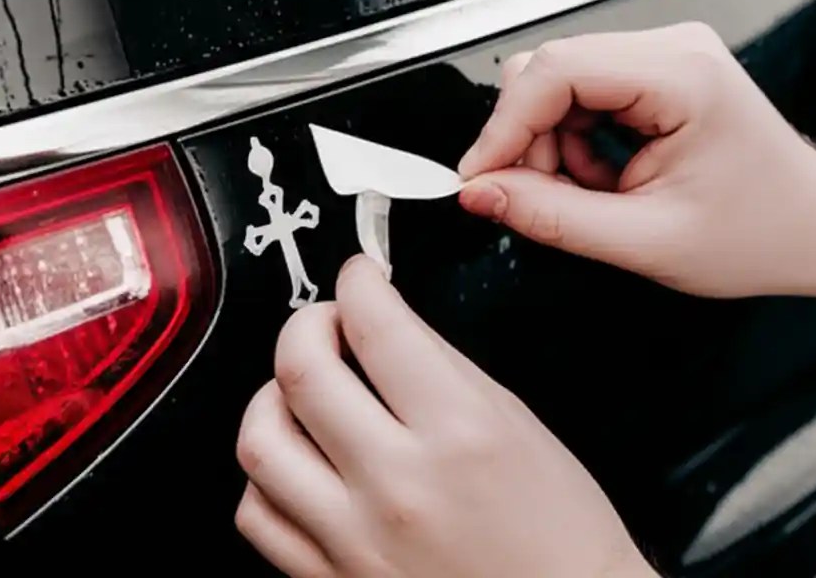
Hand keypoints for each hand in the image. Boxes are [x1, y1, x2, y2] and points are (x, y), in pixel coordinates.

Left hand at [234, 256, 655, 577]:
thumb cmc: (558, 535)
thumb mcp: (516, 424)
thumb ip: (441, 367)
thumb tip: (383, 321)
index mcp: (459, 432)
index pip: (375, 324)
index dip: (357, 281)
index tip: (359, 278)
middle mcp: (399, 484)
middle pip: (299, 371)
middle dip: (304, 324)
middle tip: (324, 325)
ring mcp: (355, 537)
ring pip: (259, 440)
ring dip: (270, 400)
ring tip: (300, 396)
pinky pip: (257, 512)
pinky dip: (266, 477)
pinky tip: (296, 463)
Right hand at [455, 21, 815, 298]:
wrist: (810, 227)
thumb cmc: (760, 231)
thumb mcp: (644, 241)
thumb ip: (552, 217)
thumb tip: (483, 193)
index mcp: (681, 76)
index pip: (555, 71)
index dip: (503, 126)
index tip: (480, 175)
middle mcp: (672, 49)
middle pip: (547, 70)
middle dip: (524, 140)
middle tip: (532, 197)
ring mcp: (661, 56)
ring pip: (554, 83)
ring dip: (548, 145)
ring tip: (588, 194)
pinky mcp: (650, 73)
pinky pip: (576, 94)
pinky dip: (569, 142)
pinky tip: (600, 177)